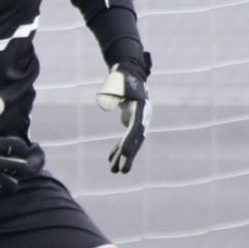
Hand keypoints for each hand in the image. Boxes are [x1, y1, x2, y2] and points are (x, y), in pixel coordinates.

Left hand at [95, 57, 150, 172]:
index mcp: (140, 108)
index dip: (131, 141)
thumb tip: (106, 105)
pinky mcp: (131, 123)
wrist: (128, 75)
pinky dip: (118, 149)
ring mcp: (138, 121)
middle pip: (136, 140)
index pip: (136, 129)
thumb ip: (111, 92)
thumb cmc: (120, 79)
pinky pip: (126, 138)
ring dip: (122, 157)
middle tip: (122, 172)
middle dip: (128, 156)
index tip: (125, 154)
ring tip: (114, 171)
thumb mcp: (114, 83)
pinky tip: (111, 160)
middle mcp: (142, 118)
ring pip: (131, 142)